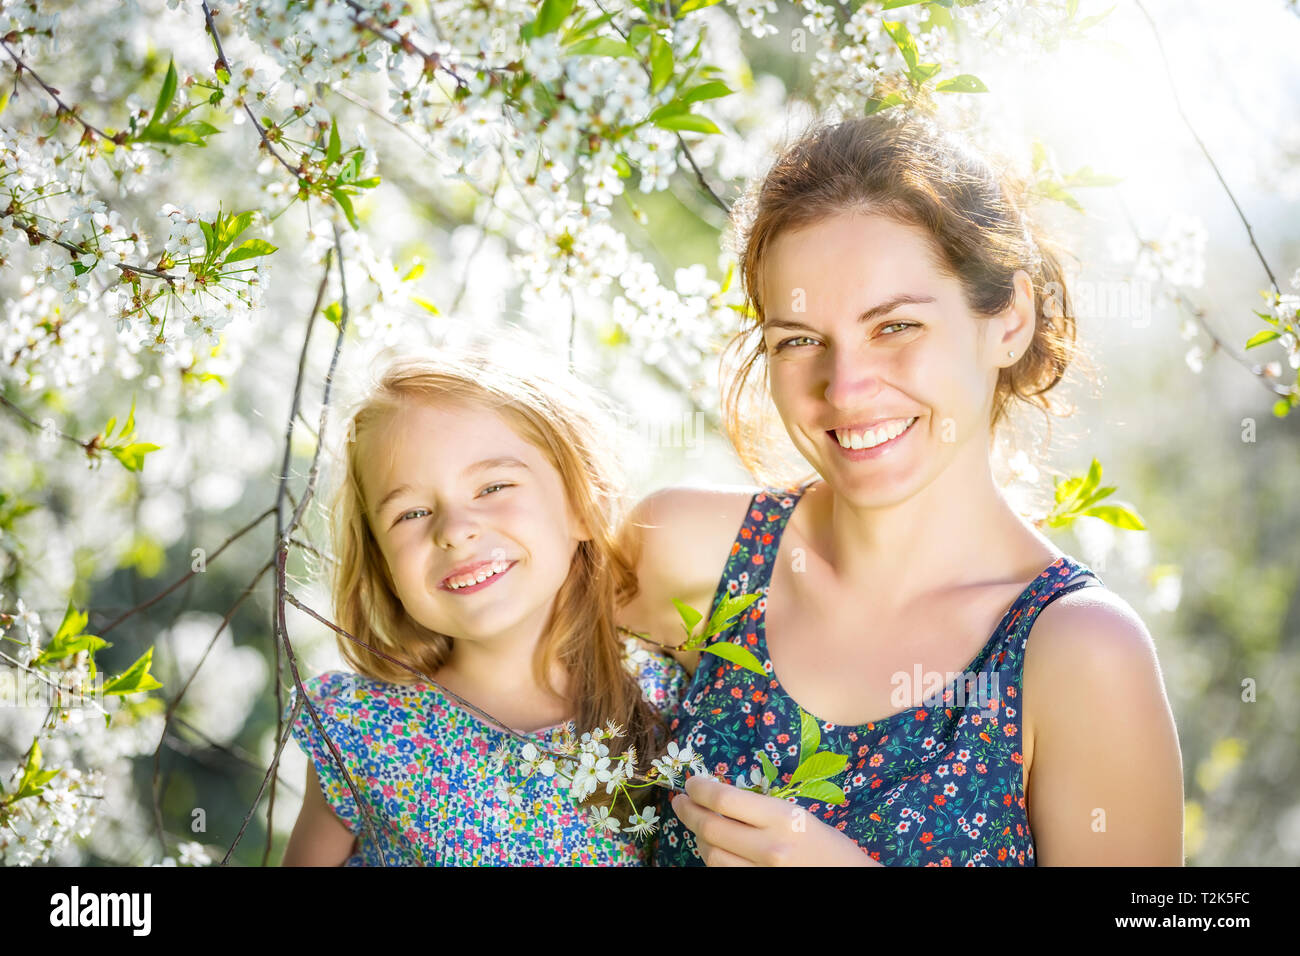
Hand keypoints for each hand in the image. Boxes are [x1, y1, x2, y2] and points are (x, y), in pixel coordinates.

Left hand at [671, 774, 883, 865]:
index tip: (691, 783)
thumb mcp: (798, 815)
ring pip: (711, 854)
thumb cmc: (828, 845)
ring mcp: (761, 873)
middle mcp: (769, 847)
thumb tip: (717, 797)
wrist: (849, 879)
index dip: (699, 788)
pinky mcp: (757, 888)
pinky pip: (722, 873)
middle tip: (680, 801)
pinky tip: (715, 848)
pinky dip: (713, 859)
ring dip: (699, 837)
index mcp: (782, 817)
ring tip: (700, 825)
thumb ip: (759, 809)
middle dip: (687, 810)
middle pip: (710, 826)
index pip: (723, 799)